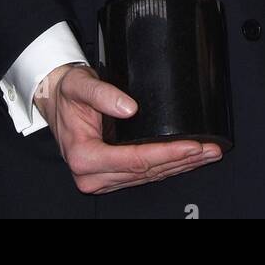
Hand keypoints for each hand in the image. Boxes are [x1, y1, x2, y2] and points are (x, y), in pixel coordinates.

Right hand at [35, 65, 221, 193]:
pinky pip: (144, 175)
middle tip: (210, 150)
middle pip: (147, 172)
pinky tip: (186, 160)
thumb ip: (103, 94)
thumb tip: (129, 107)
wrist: (54, 99)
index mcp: (85, 156)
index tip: (191, 145)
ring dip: (180, 166)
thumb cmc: (67, 94)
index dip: (166, 153)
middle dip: (182, 160)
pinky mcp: (112, 175)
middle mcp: (93, 175)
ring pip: (149, 177)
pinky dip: (167, 167)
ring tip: (206, 154)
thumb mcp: (80, 86)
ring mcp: (102, 178)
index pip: (135, 159)